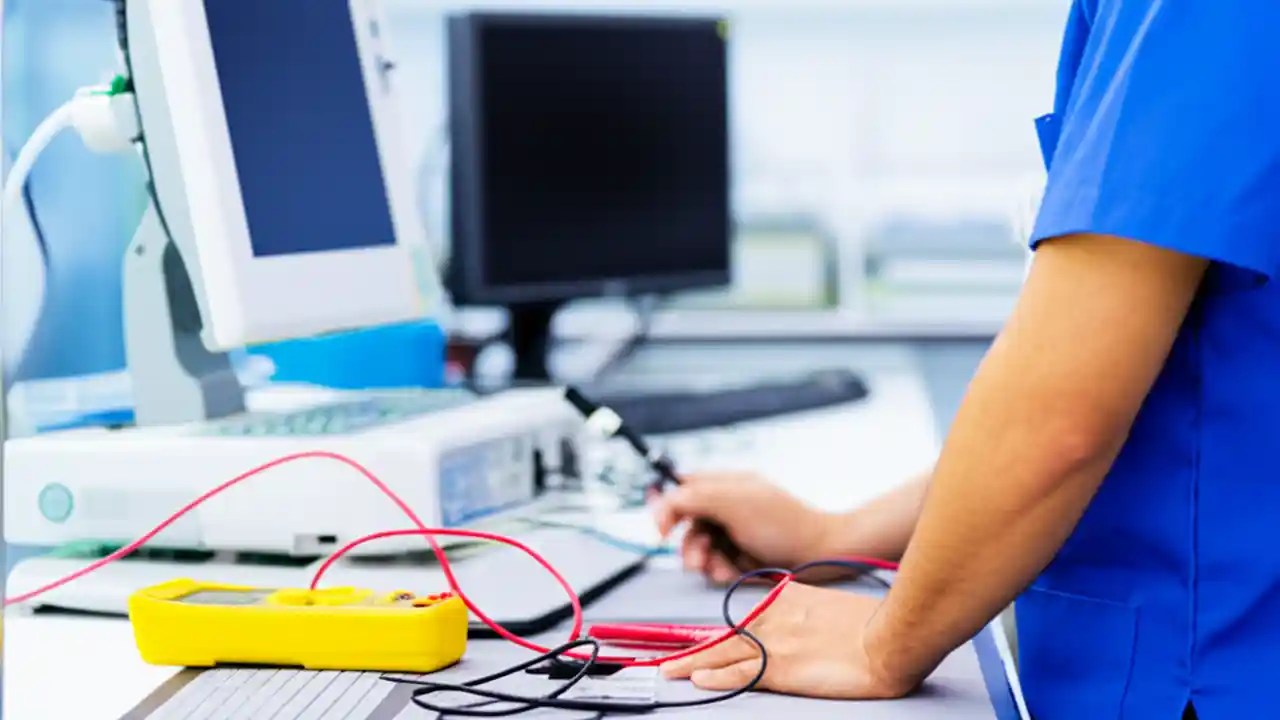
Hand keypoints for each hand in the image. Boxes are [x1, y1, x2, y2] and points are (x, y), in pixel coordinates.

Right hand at [651, 472, 836, 583]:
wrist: (821, 554)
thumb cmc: (781, 524)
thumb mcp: (732, 503)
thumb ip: (693, 498)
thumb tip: (662, 500)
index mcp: (727, 484)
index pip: (684, 488)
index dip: (669, 506)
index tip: (662, 529)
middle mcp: (730, 505)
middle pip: (689, 523)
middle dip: (691, 544)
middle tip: (697, 560)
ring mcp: (738, 531)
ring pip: (703, 547)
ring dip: (706, 561)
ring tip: (720, 570)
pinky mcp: (745, 555)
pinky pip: (720, 563)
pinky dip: (722, 570)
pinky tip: (733, 574)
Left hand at [659, 583, 915, 698]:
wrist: (888, 637)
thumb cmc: (872, 625)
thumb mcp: (829, 604)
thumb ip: (804, 611)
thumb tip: (795, 622)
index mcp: (785, 598)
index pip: (744, 617)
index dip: (721, 634)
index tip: (703, 641)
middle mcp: (773, 616)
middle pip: (726, 636)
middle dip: (695, 648)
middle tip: (667, 657)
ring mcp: (774, 642)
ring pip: (723, 653)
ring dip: (692, 662)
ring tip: (668, 670)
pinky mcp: (781, 667)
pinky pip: (740, 673)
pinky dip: (716, 676)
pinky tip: (697, 679)